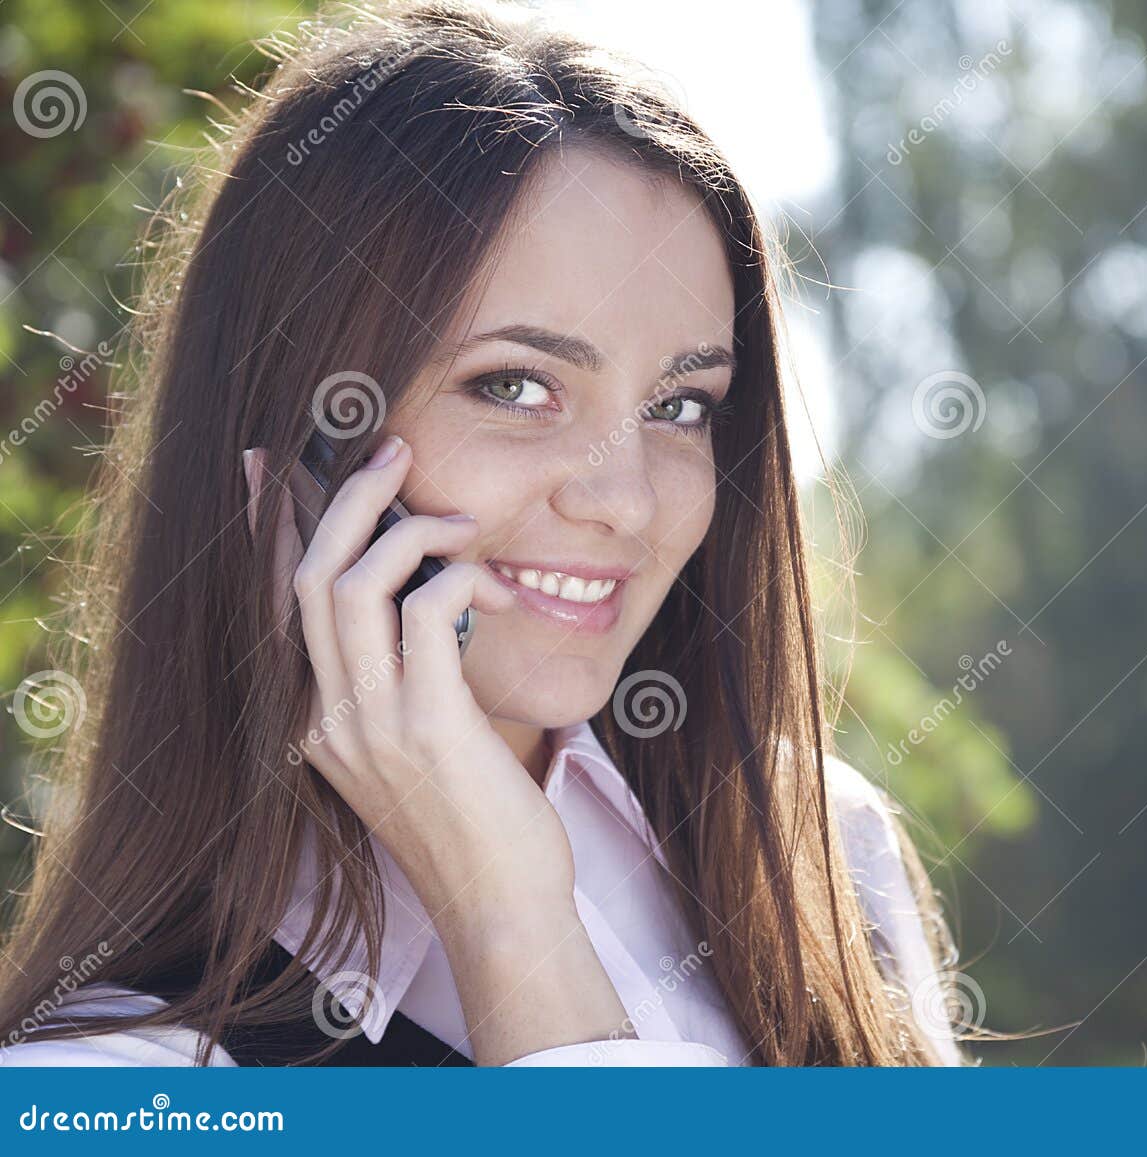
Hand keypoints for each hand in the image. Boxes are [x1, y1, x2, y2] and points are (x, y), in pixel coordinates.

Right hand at [243, 434, 631, 1061]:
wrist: (500, 910)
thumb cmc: (474, 827)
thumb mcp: (416, 751)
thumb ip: (404, 684)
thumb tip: (427, 608)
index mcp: (316, 723)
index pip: (280, 602)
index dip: (271, 525)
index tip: (269, 459)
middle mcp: (327, 720)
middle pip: (311, 575)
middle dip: (347, 497)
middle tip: (393, 451)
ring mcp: (371, 725)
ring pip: (355, 582)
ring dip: (410, 527)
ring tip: (464, 522)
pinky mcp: (429, 727)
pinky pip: (425, 613)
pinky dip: (458, 578)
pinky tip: (495, 591)